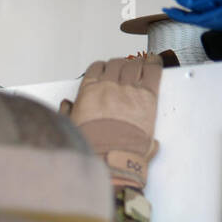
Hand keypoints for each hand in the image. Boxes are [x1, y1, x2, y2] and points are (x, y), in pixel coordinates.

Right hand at [61, 54, 162, 188]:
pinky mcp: (148, 95)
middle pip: (116, 64)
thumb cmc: (92, 149)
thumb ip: (69, 113)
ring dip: (136, 64)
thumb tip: (67, 105)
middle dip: (120, 66)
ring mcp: (129, 89)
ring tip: (140, 65)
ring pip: (134, 64)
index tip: (106, 70)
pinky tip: (154, 62)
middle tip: (123, 70)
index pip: (96, 68)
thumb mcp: (72, 128)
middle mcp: (109, 86)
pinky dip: (154, 63)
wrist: (110, 159)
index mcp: (89, 92)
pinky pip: (153, 70)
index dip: (102, 67)